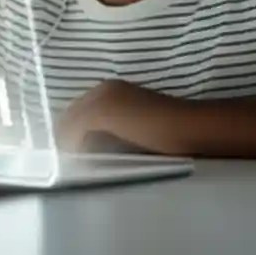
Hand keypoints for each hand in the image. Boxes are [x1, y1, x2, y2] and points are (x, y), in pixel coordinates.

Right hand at [56, 79, 184, 152]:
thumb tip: (64, 141)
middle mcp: (110, 94)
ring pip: (94, 129)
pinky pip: (110, 135)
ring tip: (90, 163)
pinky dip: (103, 147)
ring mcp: (126, 108)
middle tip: (75, 163)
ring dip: (88, 145)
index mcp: (100, 91)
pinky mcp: (139, 124)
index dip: (62, 137)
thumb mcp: (105, 114)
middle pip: (79, 120)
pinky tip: (109, 157)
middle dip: (73, 140)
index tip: (64, 159)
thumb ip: (77, 122)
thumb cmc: (149, 124)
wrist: (192, 131)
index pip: (68, 115)